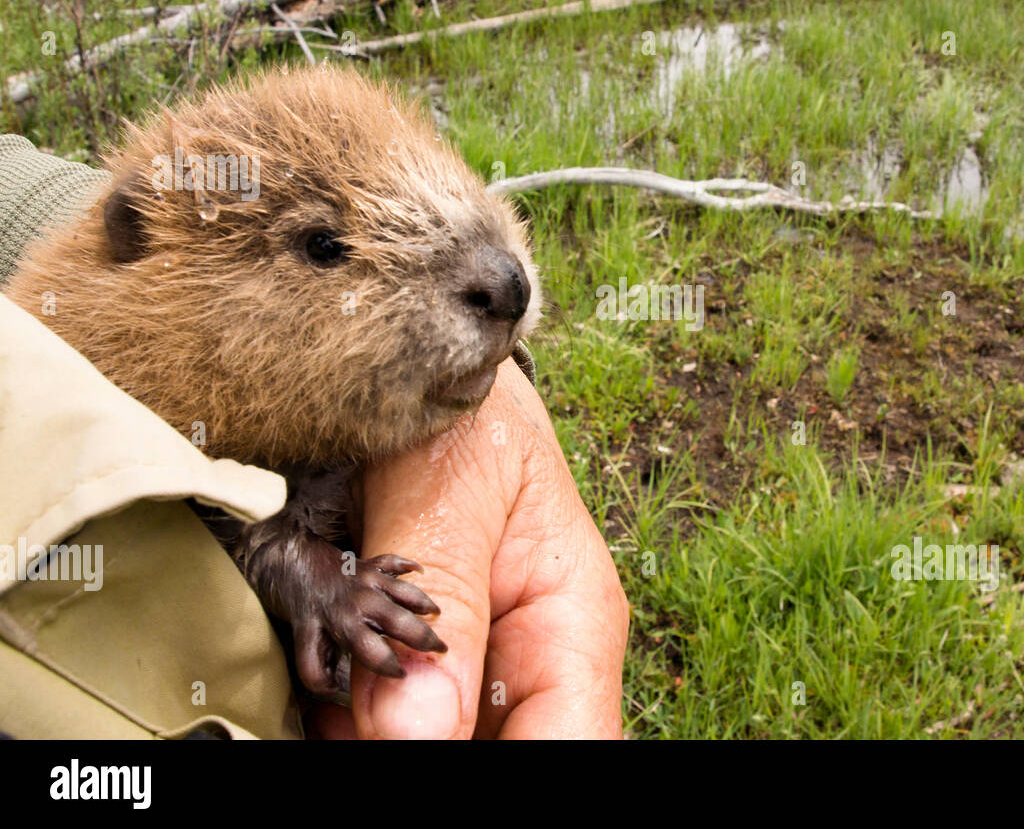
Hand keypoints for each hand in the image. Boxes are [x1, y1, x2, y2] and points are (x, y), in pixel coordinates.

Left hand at [313, 355, 627, 738]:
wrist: (428, 375)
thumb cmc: (459, 414)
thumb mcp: (449, 489)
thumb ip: (443, 602)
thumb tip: (416, 735)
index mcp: (572, 620)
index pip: (569, 746)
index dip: (491, 776)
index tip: (403, 753)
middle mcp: (537, 660)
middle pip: (500, 758)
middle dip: (414, 750)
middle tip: (344, 721)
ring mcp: (484, 669)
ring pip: (439, 745)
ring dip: (377, 738)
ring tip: (328, 703)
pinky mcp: (433, 667)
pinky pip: (399, 726)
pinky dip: (356, 726)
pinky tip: (324, 699)